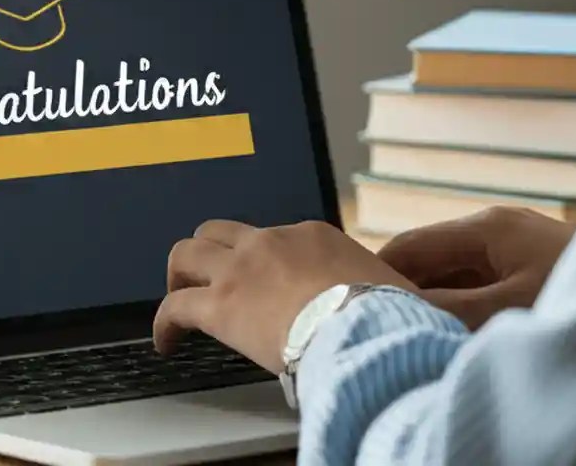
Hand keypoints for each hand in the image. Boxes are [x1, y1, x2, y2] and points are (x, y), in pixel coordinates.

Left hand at [155, 219, 415, 372]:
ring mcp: (241, 269)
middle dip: (207, 253)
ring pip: (187, 253)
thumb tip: (411, 310)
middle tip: (207, 280)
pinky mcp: (220, 305)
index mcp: (313, 236)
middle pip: (219, 232)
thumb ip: (388, 294)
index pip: (276, 239)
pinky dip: (165, 323)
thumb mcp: (395, 291)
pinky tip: (167, 344)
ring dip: (178, 275)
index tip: (267, 286)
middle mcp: (271, 241)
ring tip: (177, 299)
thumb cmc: (386, 316)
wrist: (364, 328)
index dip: (264, 263)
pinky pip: (174, 306)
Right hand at [377, 207, 575, 329]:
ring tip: (410, 331)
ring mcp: (514, 247)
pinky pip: (480, 283)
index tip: (349, 299)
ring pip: (455, 272)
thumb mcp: (511, 307)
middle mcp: (495, 229)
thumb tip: (398, 308)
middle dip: (404, 288)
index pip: (412, 244)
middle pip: (431, 258)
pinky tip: (452, 330)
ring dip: (434, 299)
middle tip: (376, 323)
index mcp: (486, 228)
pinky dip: (462, 303)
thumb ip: (452, 307)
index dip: (377, 269)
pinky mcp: (530, 267)